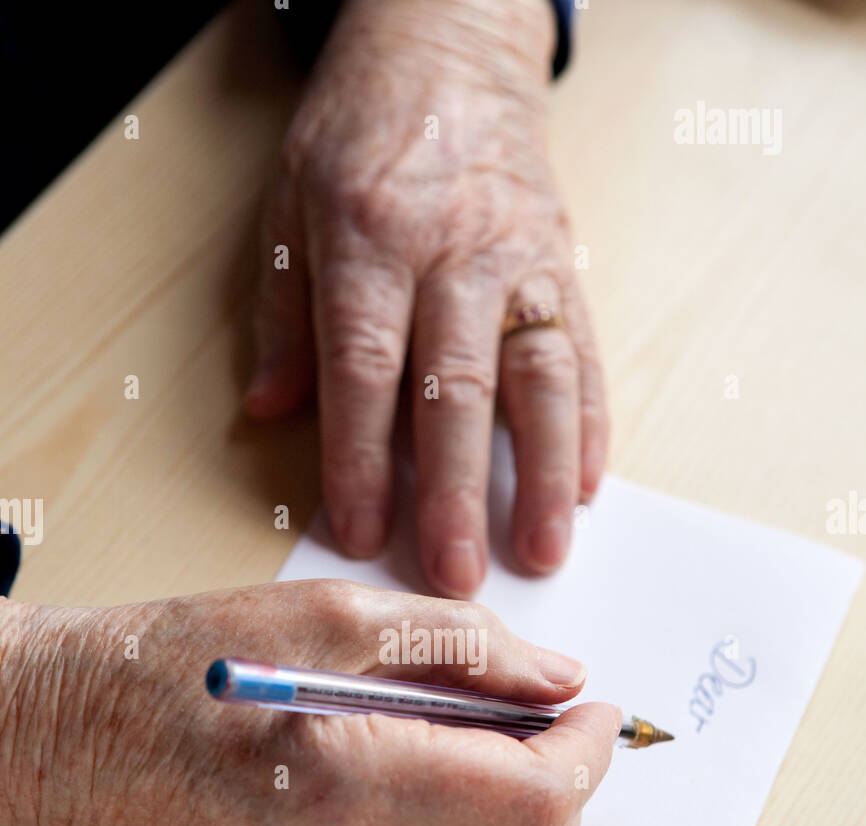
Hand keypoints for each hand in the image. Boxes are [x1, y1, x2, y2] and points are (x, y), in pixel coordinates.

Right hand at [0, 584, 619, 825]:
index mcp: (362, 796)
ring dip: (525, 823)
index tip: (596, 706)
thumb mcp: (332, 618)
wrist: (69, 746)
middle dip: (570, 791)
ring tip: (494, 745)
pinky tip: (439, 784)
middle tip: (551, 722)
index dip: (589, 749)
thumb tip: (557, 676)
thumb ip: (466, 647)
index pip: (539, 799)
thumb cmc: (176, 669)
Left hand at [245, 0, 608, 596]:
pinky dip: (588, 424)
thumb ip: (285, 313)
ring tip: (544, 550)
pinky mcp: (562, 267)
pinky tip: (588, 485)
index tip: (362, 533)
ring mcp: (519, 260)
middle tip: (457, 575)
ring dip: (543, 474)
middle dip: (457, 491)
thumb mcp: (291, 204)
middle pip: (457, 389)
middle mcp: (453, 252)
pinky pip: (582, 352)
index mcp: (370, 238)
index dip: (362, 460)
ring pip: (539, 378)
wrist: (451, 48)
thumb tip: (270, 412)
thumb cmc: (362, 133)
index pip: (366, 370)